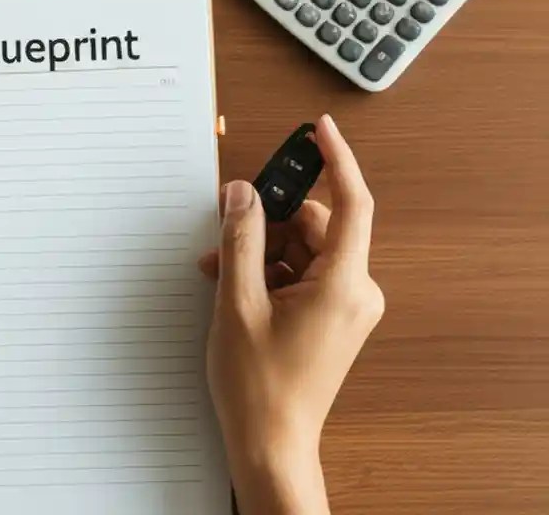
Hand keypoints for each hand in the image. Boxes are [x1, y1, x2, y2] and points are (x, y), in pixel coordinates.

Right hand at [198, 115, 383, 514]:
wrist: (270, 443)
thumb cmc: (258, 386)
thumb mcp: (238, 303)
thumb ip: (240, 241)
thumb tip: (243, 194)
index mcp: (343, 285)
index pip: (351, 204)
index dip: (336, 159)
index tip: (321, 129)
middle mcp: (354, 291)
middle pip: (314, 225)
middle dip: (266, 223)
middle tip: (223, 229)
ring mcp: (345, 305)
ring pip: (302, 248)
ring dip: (259, 251)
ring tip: (218, 272)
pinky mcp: (332, 316)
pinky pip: (301, 272)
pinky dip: (267, 271)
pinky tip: (233, 285)